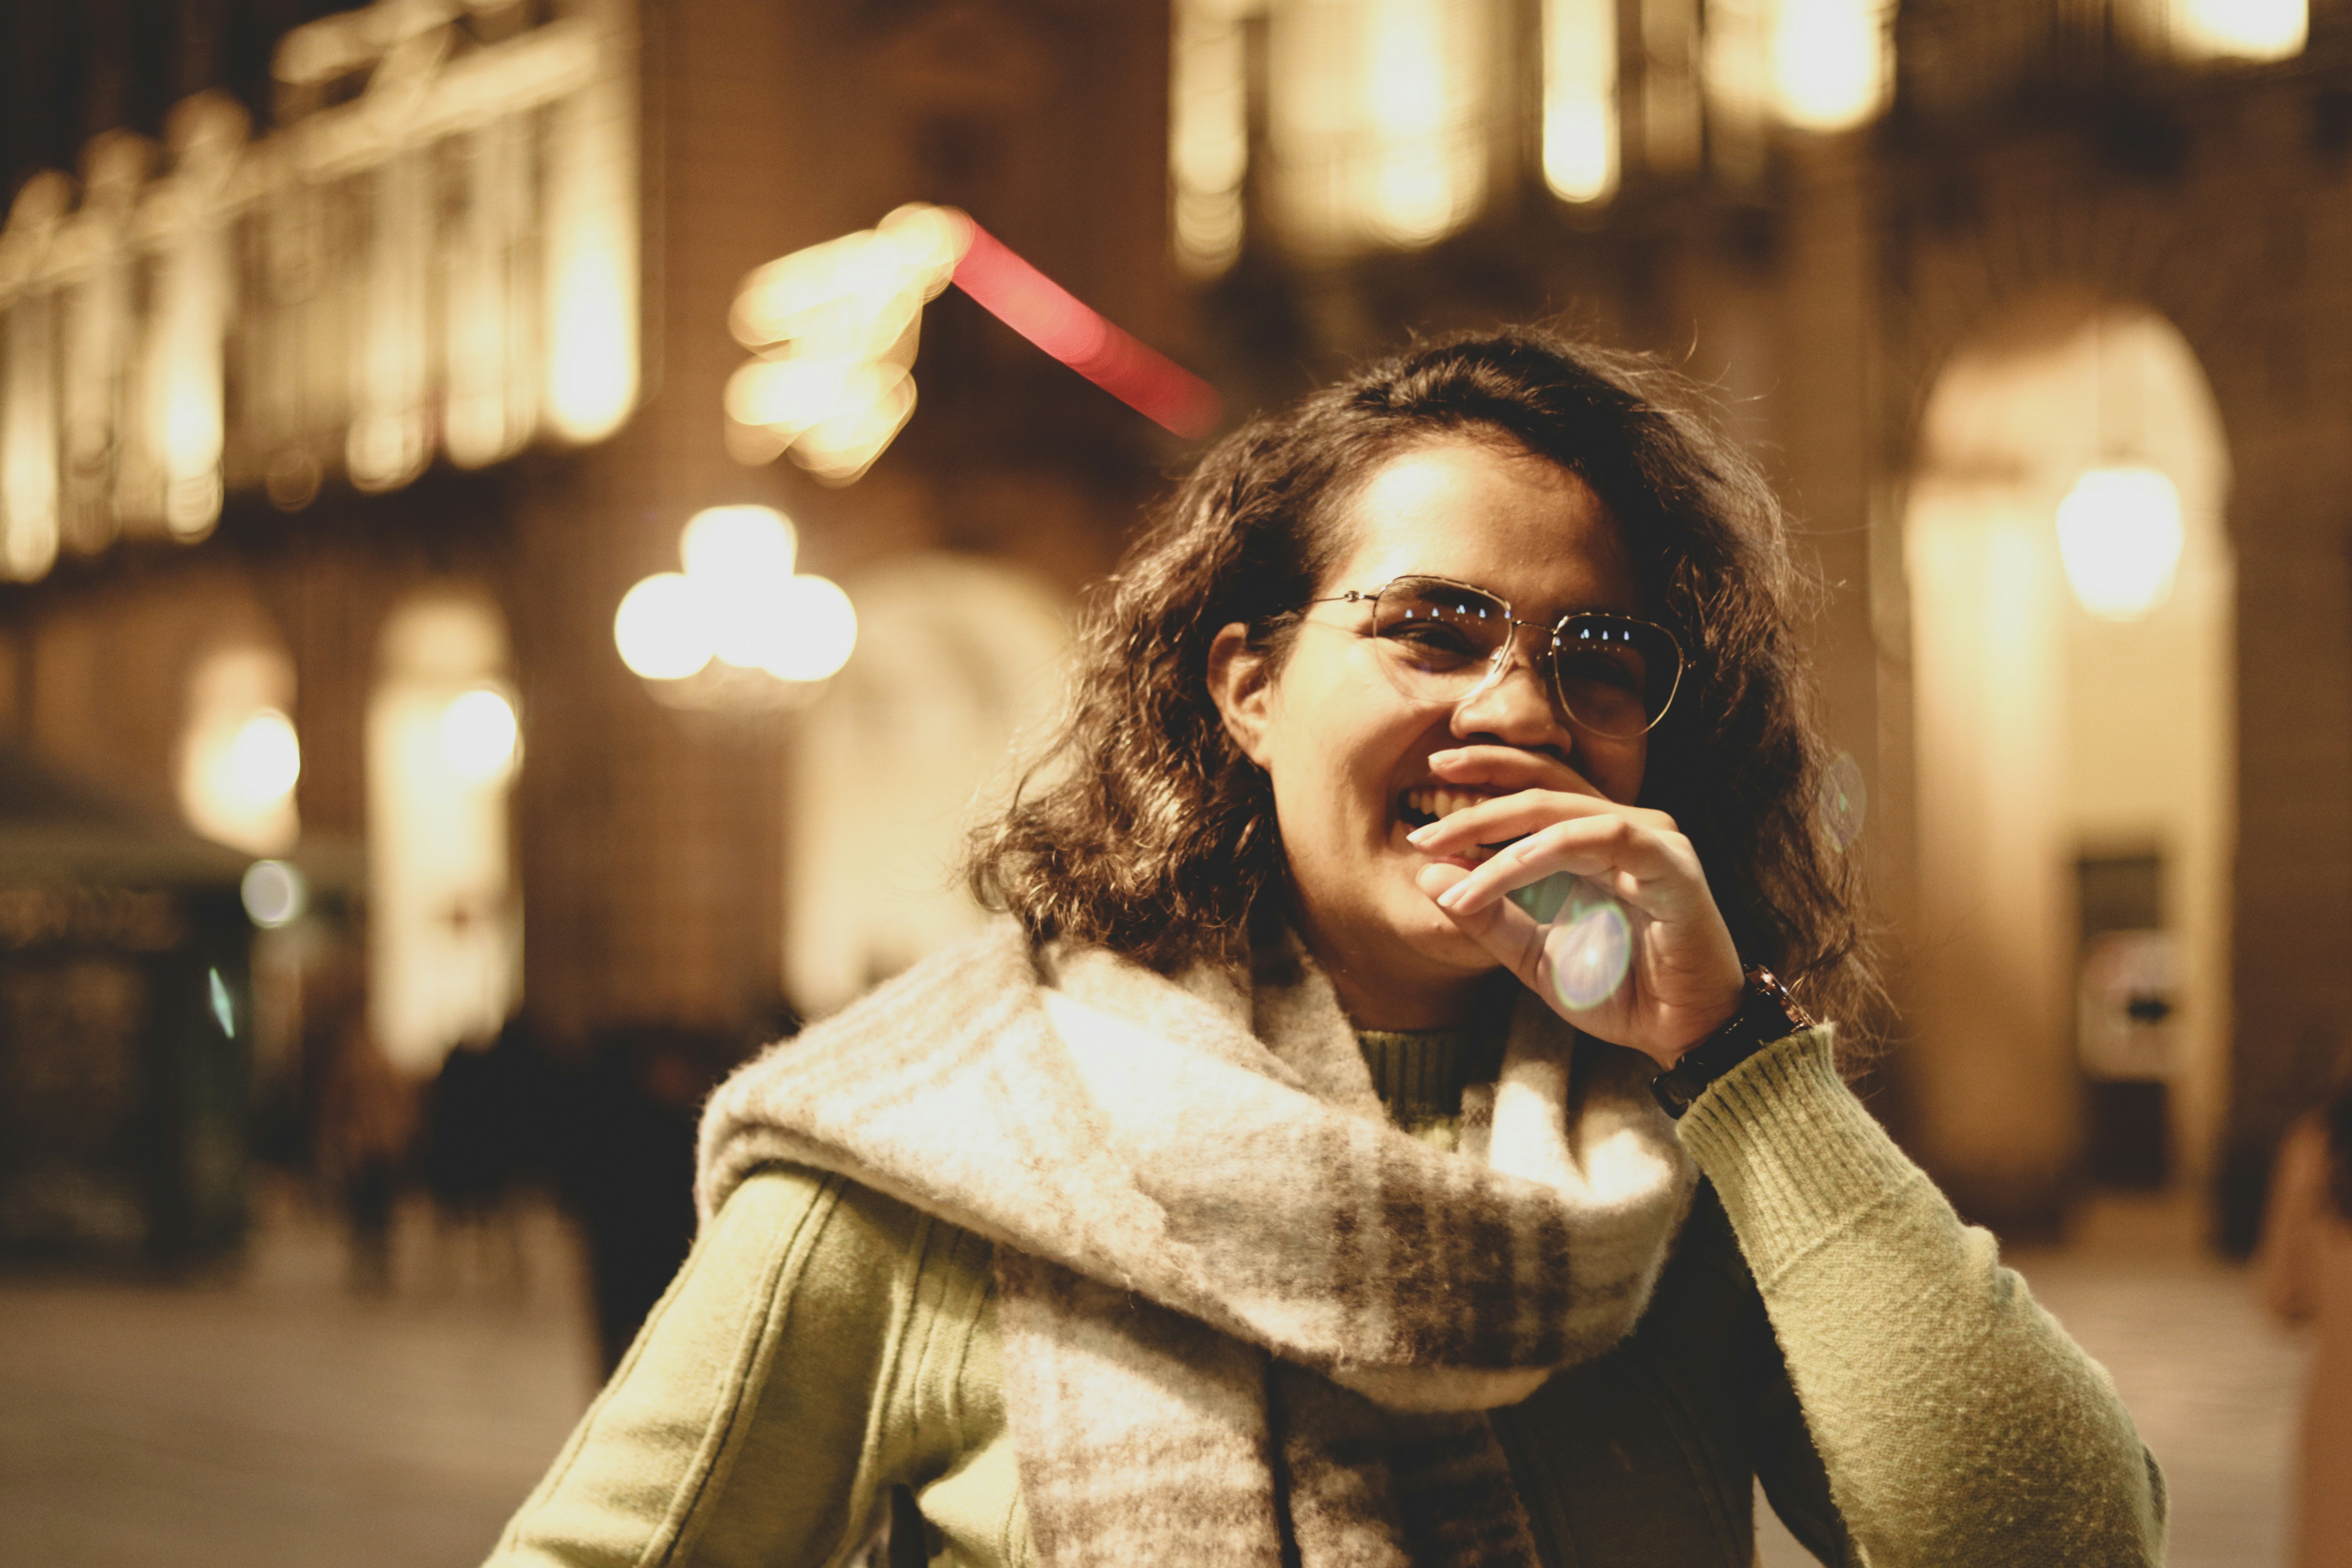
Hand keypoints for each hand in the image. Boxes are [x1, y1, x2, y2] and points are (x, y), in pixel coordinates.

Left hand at [1408, 749, 1743, 1069]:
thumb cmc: (1617, 991)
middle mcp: (1622, 828)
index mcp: (1592, 840)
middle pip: (1538, 789)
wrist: (1679, 1034)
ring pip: (1558, 810)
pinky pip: (1600, 837)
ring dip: (1492, 830)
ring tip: (1443, 855)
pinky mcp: (1670, 862)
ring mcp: (1650, 839)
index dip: (1478, 786)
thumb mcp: (1533, 954)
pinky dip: (1545, 849)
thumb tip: (1427, 874)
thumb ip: (1487, 915)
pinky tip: (1502, 869)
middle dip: (1472, 805)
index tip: (1419, 813)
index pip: (1532, 791)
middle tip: (1420, 831)